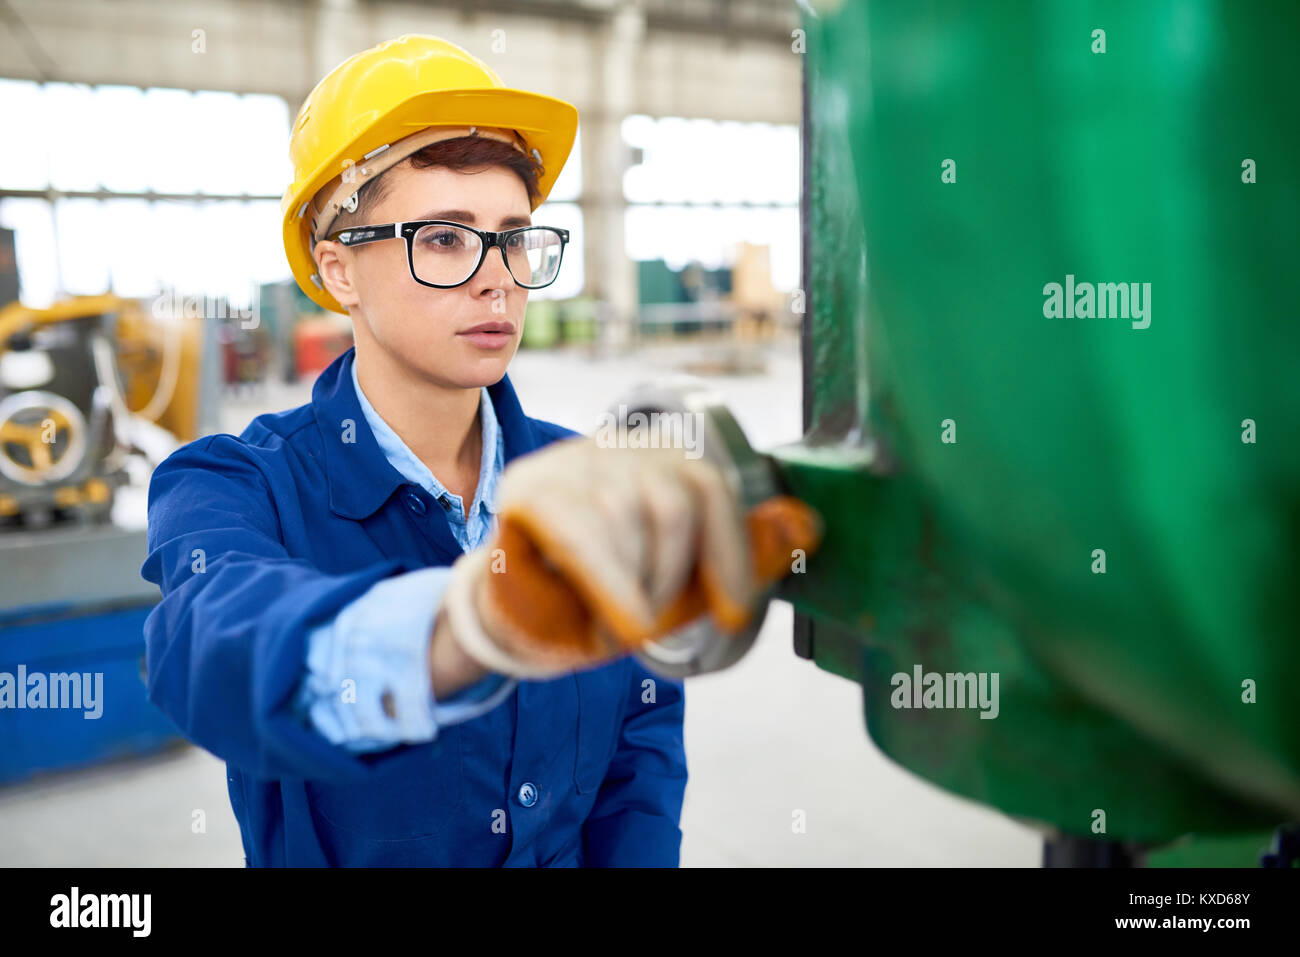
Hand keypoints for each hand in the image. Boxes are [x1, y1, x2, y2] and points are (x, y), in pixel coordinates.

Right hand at [439, 437, 820, 677]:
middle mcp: (614, 447)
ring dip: (634, 588)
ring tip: (615, 620)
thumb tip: (807, 526)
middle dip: (673, 578)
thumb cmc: (599, 598)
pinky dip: (612, 587)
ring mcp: (568, 462)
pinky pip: (584, 534)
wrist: (515, 619)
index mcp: (657, 461)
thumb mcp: (677, 583)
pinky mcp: (528, 489)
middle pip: (674, 498)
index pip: (709, 486)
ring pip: (629, 514)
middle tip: (648, 623)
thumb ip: (733, 557)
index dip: (730, 552)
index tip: (733, 612)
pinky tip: (620, 623)